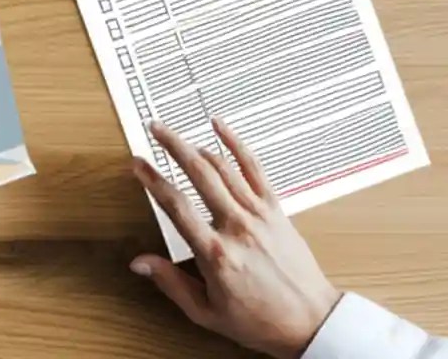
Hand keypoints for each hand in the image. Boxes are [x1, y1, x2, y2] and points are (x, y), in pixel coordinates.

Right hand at [129, 118, 340, 358]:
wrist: (310, 320)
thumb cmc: (261, 321)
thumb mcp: (206, 313)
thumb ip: (170, 283)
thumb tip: (140, 263)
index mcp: (216, 254)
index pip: (176, 206)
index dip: (153, 181)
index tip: (138, 166)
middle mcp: (238, 227)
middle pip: (199, 174)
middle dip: (172, 146)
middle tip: (154, 130)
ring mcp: (259, 214)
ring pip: (223, 167)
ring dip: (196, 144)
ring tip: (176, 133)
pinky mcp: (275, 209)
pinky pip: (254, 168)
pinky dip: (236, 144)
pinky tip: (221, 127)